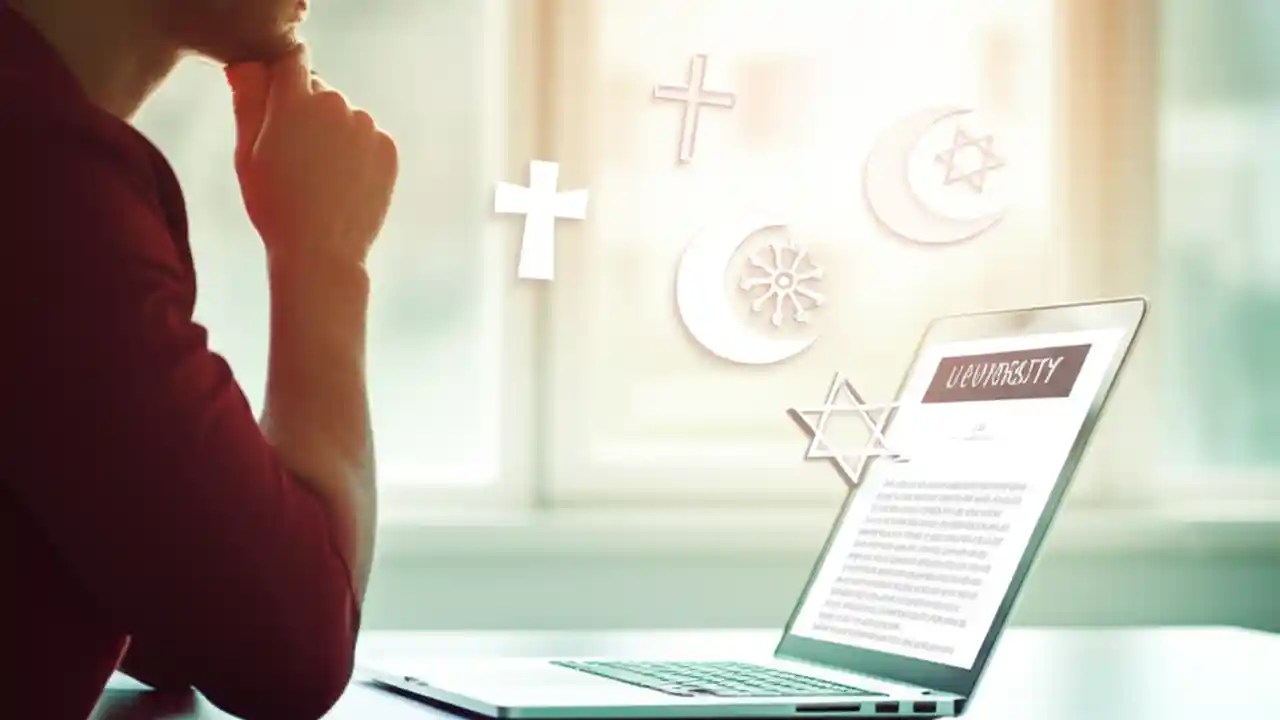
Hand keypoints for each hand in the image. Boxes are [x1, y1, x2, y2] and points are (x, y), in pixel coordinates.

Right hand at [226, 47, 397, 266]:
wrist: (321, 251)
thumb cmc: (274, 204)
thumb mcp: (247, 153)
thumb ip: (247, 101)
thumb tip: (245, 64)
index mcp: (294, 100)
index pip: (291, 61)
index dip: (283, 76)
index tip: (279, 96)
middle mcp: (335, 103)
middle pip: (319, 91)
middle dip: (307, 111)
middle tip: (296, 156)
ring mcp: (366, 125)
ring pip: (346, 116)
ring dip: (335, 132)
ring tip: (321, 175)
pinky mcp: (388, 147)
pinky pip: (369, 139)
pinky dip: (358, 153)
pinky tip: (343, 182)